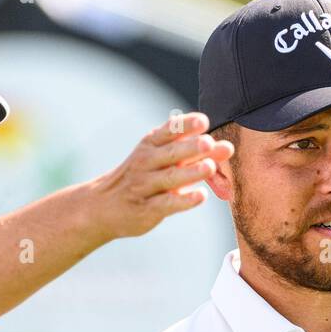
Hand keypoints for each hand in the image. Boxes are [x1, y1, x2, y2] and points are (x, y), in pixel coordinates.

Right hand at [85, 111, 234, 241]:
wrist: (103, 207)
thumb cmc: (142, 179)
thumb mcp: (161, 160)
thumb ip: (193, 154)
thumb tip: (227, 148)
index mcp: (150, 146)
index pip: (168, 132)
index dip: (185, 125)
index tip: (203, 121)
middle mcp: (146, 163)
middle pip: (171, 153)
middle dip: (190, 148)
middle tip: (208, 143)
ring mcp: (145, 186)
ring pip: (169, 178)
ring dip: (190, 172)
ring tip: (209, 167)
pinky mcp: (147, 210)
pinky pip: (167, 204)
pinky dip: (184, 200)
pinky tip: (200, 196)